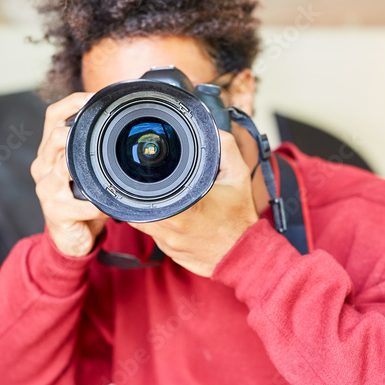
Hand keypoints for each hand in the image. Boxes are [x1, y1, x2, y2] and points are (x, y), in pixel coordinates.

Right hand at [30, 92, 108, 256]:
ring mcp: (46, 189)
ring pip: (61, 168)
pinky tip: (108, 205)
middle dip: (75, 130)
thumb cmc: (81, 199)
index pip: (52, 115)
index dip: (72, 102)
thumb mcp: (85, 170)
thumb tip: (125, 123)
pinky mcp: (56, 211)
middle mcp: (43, 166)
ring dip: (83, 166)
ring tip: (100, 167)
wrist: (70, 237)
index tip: (95, 97)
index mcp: (50, 151)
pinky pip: (78, 204)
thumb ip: (93, 150)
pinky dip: (96, 204)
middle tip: (98, 128)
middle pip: (54, 137)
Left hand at [129, 129, 259, 276]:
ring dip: (151, 212)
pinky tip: (176, 218)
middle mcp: (171, 230)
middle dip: (143, 197)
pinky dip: (162, 226)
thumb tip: (210, 129)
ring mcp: (169, 246)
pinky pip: (157, 237)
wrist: (247, 256)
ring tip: (165, 200)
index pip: (142, 196)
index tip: (146, 176)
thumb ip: (225, 147)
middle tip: (155, 186)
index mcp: (182, 210)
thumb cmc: (241, 218)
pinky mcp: (171, 254)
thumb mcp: (238, 176)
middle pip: (138, 209)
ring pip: (145, 225)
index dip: (140, 184)